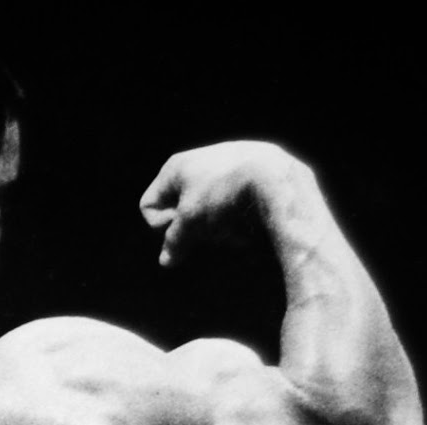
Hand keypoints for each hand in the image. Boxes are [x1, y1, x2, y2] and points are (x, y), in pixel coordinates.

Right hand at [138, 141, 311, 267]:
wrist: (278, 177)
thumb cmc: (224, 194)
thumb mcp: (192, 221)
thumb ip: (174, 241)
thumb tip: (166, 260)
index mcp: (175, 167)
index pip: (149, 206)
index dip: (161, 226)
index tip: (182, 228)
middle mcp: (197, 162)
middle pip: (180, 210)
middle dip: (192, 228)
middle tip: (210, 230)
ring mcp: (225, 166)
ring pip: (207, 211)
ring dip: (215, 227)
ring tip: (234, 227)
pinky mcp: (251, 173)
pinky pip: (232, 205)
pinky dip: (237, 218)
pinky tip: (251, 221)